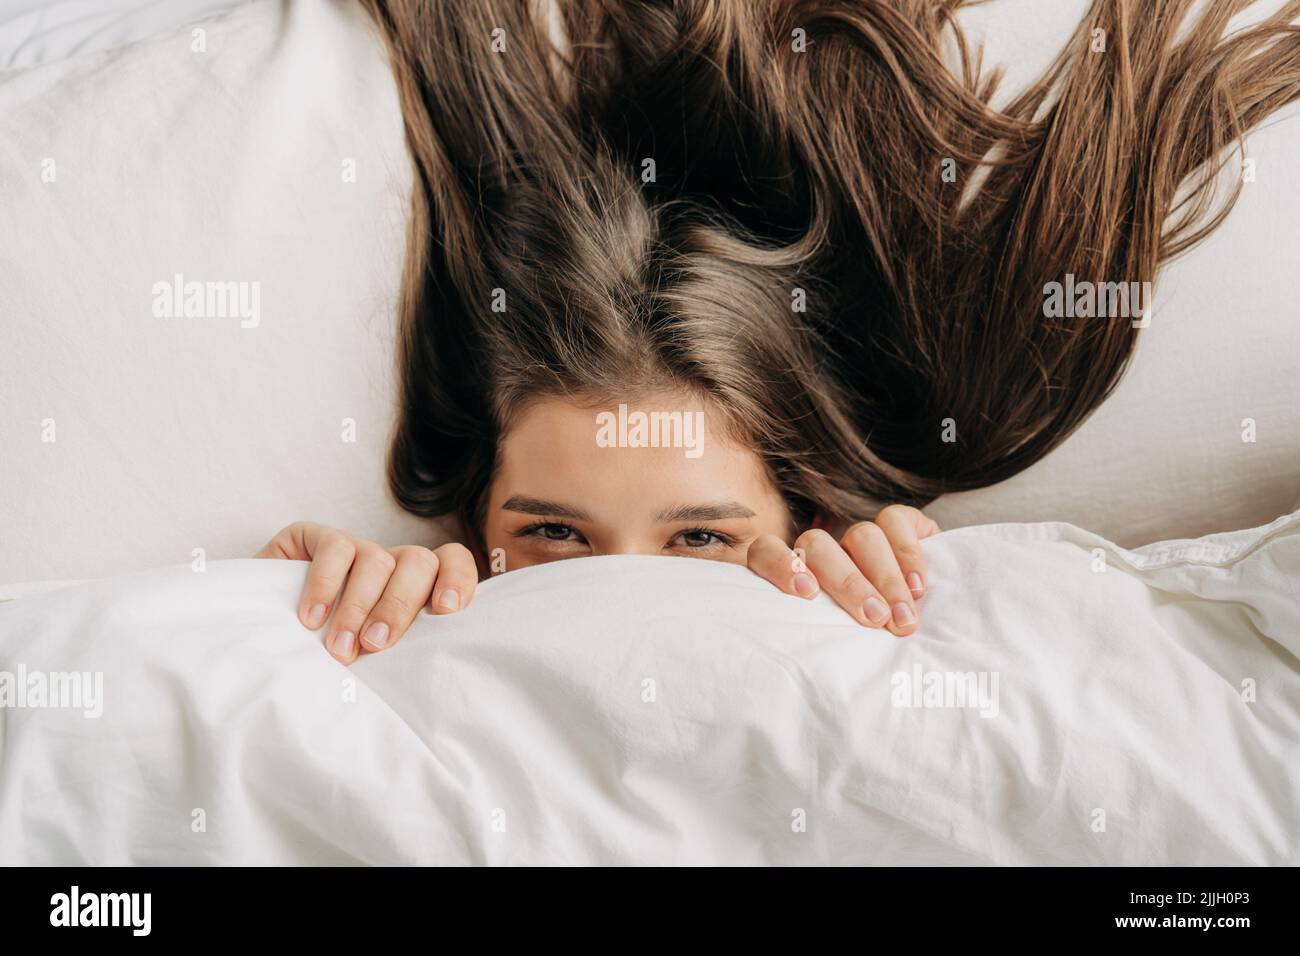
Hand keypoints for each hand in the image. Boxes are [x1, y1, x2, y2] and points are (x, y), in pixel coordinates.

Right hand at [256, 521, 476, 662]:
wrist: (257, 644)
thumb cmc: (326, 661)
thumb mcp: (370, 659)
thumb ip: (400, 655)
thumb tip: (429, 681)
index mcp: (415, 588)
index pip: (453, 562)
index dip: (458, 579)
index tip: (447, 611)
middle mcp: (390, 564)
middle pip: (418, 562)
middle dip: (400, 606)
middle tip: (375, 646)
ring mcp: (354, 548)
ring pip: (378, 558)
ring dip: (359, 607)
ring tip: (339, 648)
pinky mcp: (313, 537)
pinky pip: (334, 548)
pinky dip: (325, 585)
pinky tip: (311, 618)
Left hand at [746, 505, 938, 636]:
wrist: (922, 632)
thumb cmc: (863, 647)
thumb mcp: (834, 645)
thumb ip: (817, 641)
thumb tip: (808, 668)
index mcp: (795, 573)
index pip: (767, 551)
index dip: (780, 566)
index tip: (806, 594)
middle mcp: (824, 549)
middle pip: (820, 545)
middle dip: (848, 583)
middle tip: (875, 620)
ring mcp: (861, 536)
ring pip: (862, 534)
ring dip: (884, 577)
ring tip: (902, 618)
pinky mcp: (902, 524)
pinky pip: (897, 521)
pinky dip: (908, 552)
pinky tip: (918, 586)